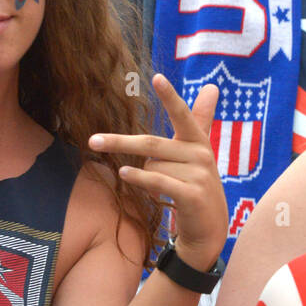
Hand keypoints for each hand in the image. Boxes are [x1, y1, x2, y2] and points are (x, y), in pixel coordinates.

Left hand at [88, 74, 227, 270]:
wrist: (209, 227)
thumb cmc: (197, 183)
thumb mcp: (200, 150)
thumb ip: (202, 119)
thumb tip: (212, 86)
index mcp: (199, 141)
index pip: (183, 115)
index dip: (170, 97)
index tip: (157, 77)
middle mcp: (202, 154)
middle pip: (152, 144)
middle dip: (120, 143)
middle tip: (92, 141)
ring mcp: (199, 175)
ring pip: (152, 166)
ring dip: (144, 177)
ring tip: (159, 187)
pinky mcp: (193, 195)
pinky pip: (157, 181)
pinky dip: (140, 178)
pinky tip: (125, 174)